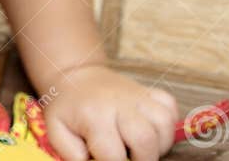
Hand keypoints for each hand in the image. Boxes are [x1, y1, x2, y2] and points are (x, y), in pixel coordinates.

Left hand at [43, 65, 178, 160]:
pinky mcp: (151, 92)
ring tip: (138, 147)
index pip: (114, 155)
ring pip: (163, 126)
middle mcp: (120, 103)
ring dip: (157, 145)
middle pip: (145, 140)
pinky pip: (171, 110)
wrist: (76, 76)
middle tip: (127, 158)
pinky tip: (151, 131)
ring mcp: (139, 95)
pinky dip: (167, 126)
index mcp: (94, 115)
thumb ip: (72, 155)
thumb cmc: (67, 108)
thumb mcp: (58, 132)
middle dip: (141, 160)